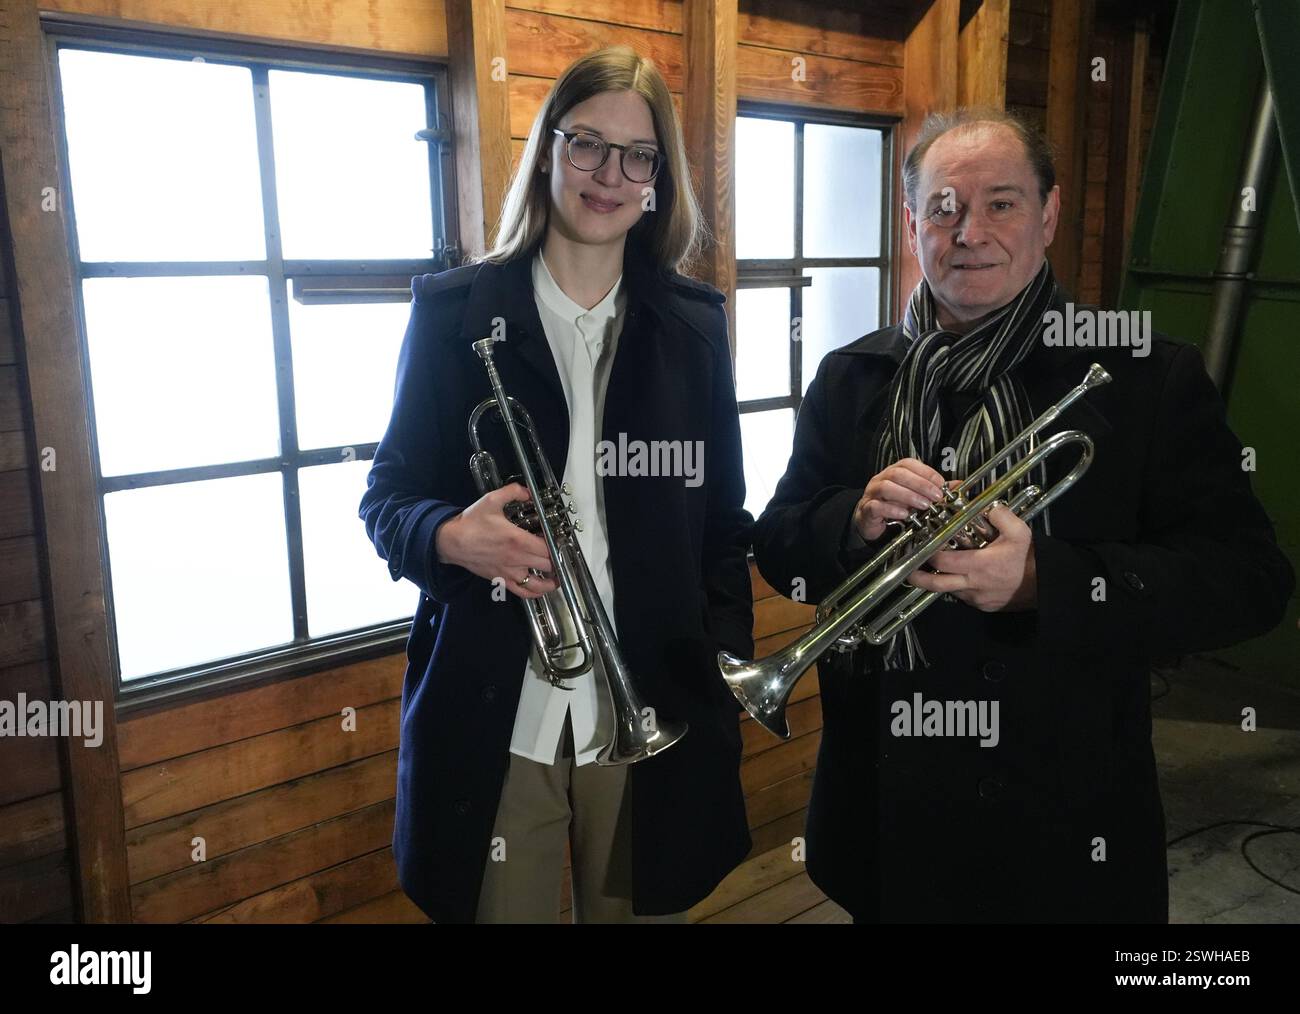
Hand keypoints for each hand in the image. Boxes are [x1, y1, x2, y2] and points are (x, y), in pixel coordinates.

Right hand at [436, 483, 557, 599]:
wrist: (451, 541)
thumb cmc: (471, 522)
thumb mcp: (492, 500)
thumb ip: (513, 492)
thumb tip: (528, 492)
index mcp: (518, 540)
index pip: (548, 548)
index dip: (557, 544)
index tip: (557, 538)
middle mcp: (517, 559)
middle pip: (547, 565)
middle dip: (556, 559)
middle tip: (559, 552)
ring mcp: (509, 572)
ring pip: (538, 584)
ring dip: (551, 581)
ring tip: (558, 576)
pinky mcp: (501, 580)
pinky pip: (522, 592)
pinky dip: (535, 593)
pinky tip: (541, 588)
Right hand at [853, 458, 946, 541]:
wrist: (870, 521)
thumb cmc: (894, 505)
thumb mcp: (916, 496)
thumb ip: (934, 490)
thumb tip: (958, 485)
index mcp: (894, 472)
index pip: (909, 464)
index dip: (926, 472)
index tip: (941, 483)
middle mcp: (881, 479)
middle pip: (898, 474)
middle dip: (921, 484)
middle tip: (936, 496)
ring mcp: (872, 493)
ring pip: (886, 487)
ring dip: (908, 496)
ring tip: (924, 506)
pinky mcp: (866, 509)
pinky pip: (876, 506)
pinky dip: (891, 509)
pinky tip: (904, 515)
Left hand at [905, 504, 1037, 610]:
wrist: (1046, 585)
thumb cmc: (1030, 559)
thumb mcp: (1020, 531)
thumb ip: (1000, 515)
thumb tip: (986, 506)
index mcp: (978, 565)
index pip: (941, 562)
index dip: (928, 554)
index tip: (920, 547)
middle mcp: (973, 584)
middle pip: (935, 585)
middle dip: (918, 577)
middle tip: (908, 570)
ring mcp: (976, 598)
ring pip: (947, 591)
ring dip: (939, 581)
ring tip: (933, 569)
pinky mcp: (981, 606)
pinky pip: (962, 597)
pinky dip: (957, 587)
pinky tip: (959, 576)